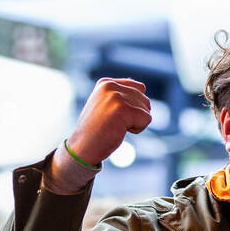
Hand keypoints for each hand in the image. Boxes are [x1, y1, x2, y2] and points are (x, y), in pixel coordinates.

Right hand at [48, 77, 152, 193]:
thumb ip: (121, 93)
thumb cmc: (97, 130)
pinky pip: (146, 119)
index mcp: (106, 82)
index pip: (139, 88)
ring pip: (146, 109)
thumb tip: (142, 87)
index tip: (115, 115)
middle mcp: (110, 86)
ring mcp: (116, 96)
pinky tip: (120, 130)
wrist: (83, 147)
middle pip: (144, 99)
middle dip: (135, 115)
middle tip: (114, 123)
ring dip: (135, 122)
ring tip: (116, 126)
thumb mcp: (106, 104)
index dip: (134, 106)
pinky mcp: (122, 109)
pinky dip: (138, 129)